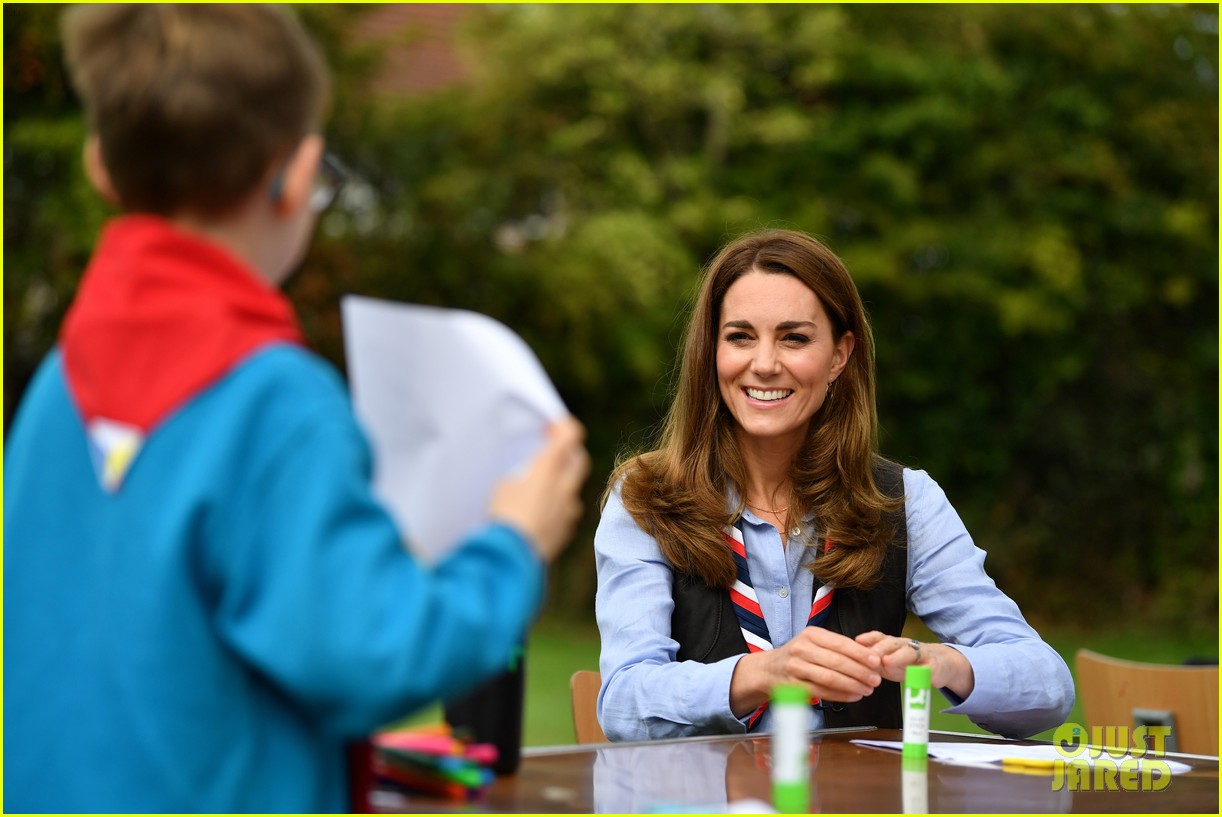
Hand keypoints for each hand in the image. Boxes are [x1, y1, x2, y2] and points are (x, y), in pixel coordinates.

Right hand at [487, 417, 589, 562]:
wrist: (512, 557)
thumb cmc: (503, 517)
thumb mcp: (504, 485)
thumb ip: (523, 475)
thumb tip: (529, 478)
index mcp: (549, 469)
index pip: (570, 436)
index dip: (564, 428)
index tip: (552, 427)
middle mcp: (565, 487)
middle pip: (579, 460)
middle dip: (569, 452)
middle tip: (552, 450)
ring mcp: (568, 510)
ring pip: (572, 488)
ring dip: (562, 481)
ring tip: (541, 485)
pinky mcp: (566, 530)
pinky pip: (566, 510)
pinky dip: (557, 505)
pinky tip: (540, 511)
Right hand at [729, 627, 882, 717]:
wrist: (769, 669)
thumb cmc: (798, 655)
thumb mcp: (814, 642)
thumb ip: (837, 647)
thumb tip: (868, 657)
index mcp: (811, 634)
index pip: (840, 643)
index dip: (861, 653)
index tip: (876, 661)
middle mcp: (802, 648)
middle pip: (837, 662)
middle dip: (860, 672)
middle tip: (876, 679)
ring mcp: (796, 668)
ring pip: (830, 678)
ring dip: (853, 685)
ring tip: (867, 689)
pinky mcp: (794, 686)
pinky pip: (822, 692)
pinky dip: (841, 695)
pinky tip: (853, 696)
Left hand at [854, 631, 975, 699]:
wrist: (940, 664)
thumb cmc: (907, 663)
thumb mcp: (887, 662)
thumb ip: (871, 662)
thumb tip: (849, 663)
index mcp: (893, 644)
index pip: (879, 637)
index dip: (869, 638)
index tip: (857, 641)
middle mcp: (906, 645)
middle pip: (892, 643)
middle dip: (880, 648)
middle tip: (870, 655)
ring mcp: (921, 654)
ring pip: (910, 652)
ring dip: (898, 657)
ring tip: (887, 662)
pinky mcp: (935, 667)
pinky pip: (929, 669)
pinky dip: (923, 672)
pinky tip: (917, 676)